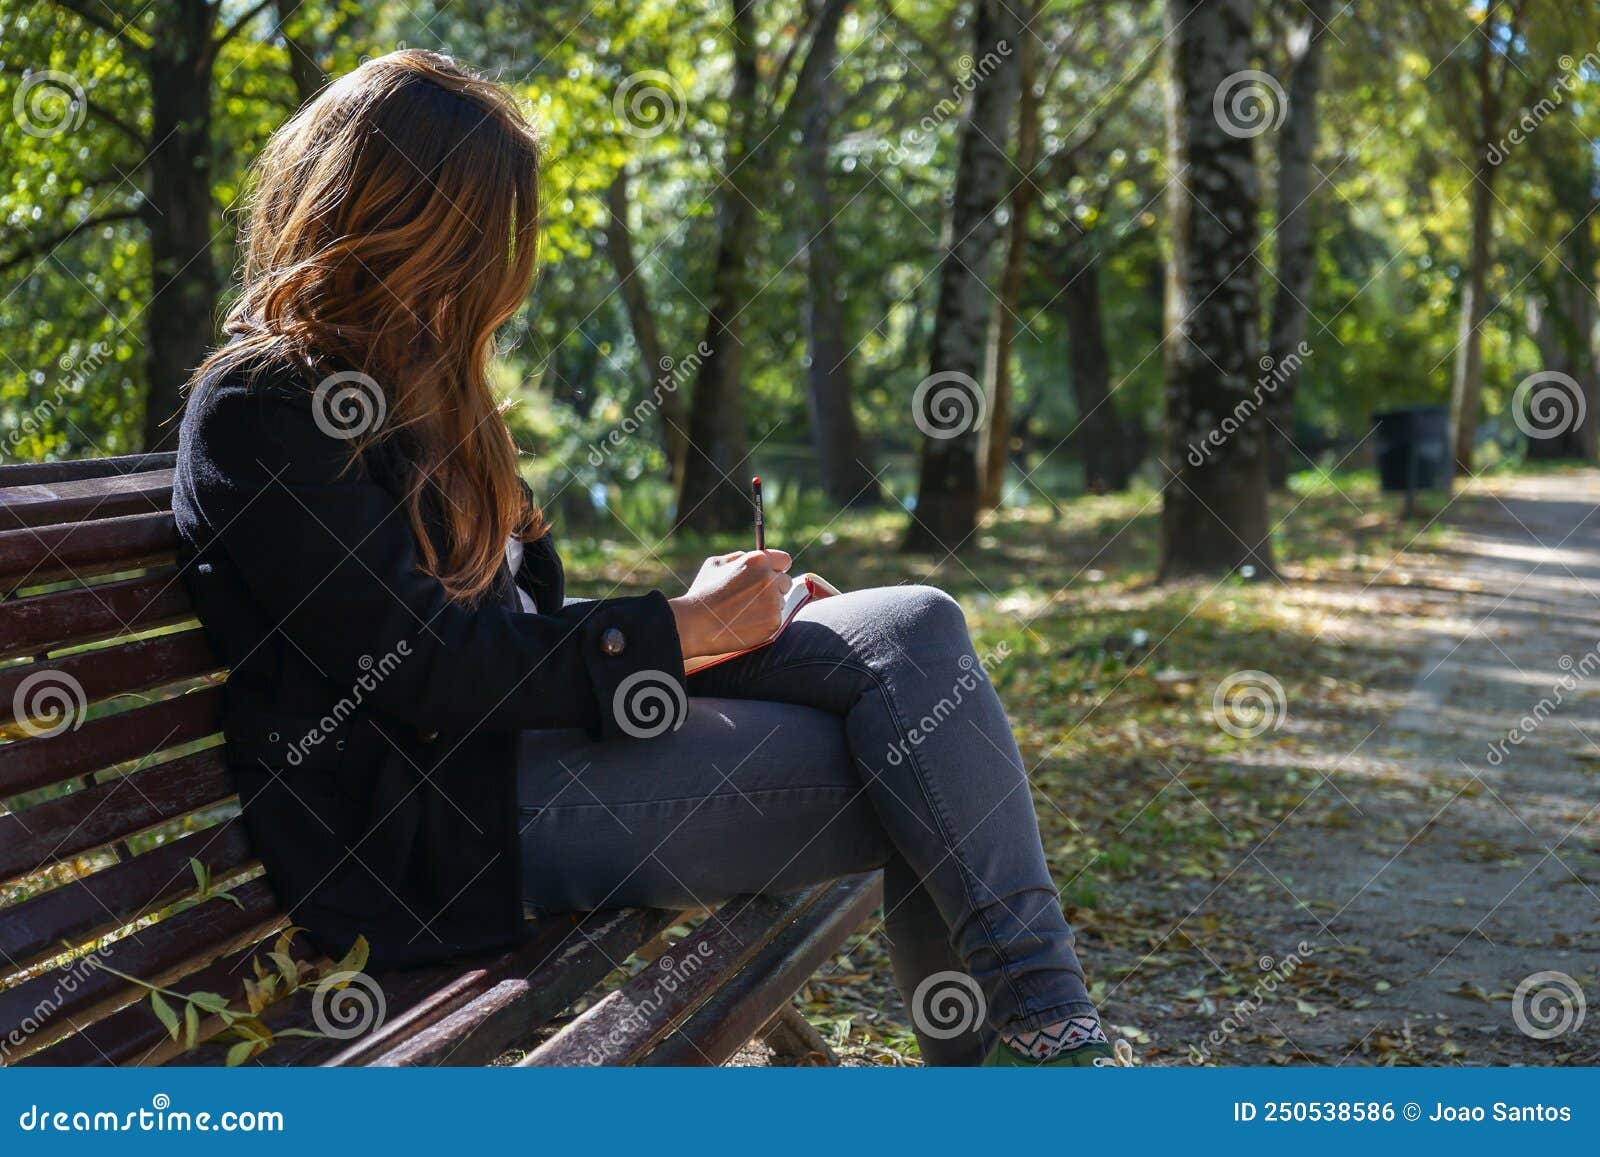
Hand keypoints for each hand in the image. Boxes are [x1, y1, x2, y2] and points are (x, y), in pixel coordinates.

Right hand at [669, 549, 792, 659]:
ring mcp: (774, 602)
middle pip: (785, 582)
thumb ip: (738, 558)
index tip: (772, 574)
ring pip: (780, 602)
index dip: (777, 567)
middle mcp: (770, 579)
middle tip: (754, 596)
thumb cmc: (702, 592)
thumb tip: (752, 557)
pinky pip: (775, 620)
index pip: (784, 560)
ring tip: (744, 611)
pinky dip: (764, 622)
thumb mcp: (715, 564)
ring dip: (769, 605)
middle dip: (773, 588)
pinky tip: (745, 622)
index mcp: (757, 560)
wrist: (695, 624)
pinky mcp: (774, 622)